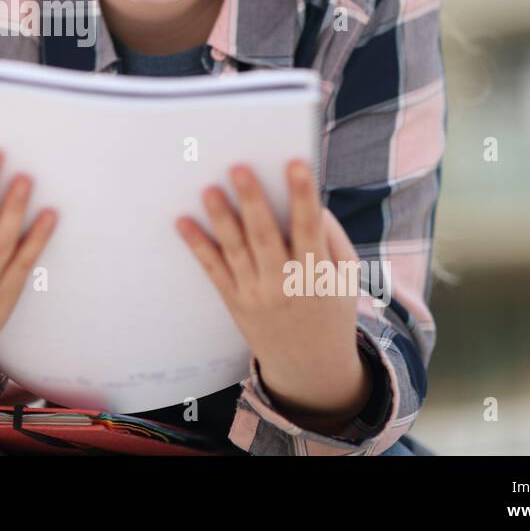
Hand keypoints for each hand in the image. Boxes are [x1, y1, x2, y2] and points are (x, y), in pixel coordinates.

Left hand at [176, 159, 370, 431]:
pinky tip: (183, 223)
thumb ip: (331, 237)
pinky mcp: (234, 302)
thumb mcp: (346, 278)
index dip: (303, 196)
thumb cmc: (331, 308)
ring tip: (208, 189)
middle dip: (253, 201)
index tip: (297, 164)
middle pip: (265, 237)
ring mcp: (256, 294)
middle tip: (239, 167)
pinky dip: (198, 246)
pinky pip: (214, 271)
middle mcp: (284, 284)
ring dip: (220, 219)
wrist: (310, 367)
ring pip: (235, 251)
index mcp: (317, 274)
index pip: (310, 229)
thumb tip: (310, 199)